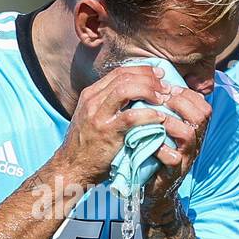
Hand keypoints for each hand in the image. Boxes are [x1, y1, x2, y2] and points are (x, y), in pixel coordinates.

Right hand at [56, 65, 176, 186]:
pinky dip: (149, 115)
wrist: (72, 168)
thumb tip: (137, 95)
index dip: (142, 70)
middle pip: (125, 77)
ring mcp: (98, 116)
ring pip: (127, 89)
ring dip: (149, 91)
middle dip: (149, 79)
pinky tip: (159, 118)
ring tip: (163, 100)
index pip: (119, 72)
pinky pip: (131, 117)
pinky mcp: (107, 132)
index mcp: (90, 94)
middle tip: (166, 88)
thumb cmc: (87, 145)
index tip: (158, 76)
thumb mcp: (93, 117)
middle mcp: (92, 101)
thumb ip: (109, 104)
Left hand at [142, 86, 212, 213]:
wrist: (152, 189)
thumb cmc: (153, 154)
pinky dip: (160, 149)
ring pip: (190, 134)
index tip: (167, 89)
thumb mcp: (161, 130)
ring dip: (170, 123)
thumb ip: (164, 112)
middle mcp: (195, 142)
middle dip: (181, 103)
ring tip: (155, 120)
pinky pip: (173, 158)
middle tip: (162, 100)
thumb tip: (157, 85)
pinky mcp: (174, 173)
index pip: (203, 105)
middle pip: (202, 115)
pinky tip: (150, 145)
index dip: (187, 94)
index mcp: (194, 130)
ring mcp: (186, 158)